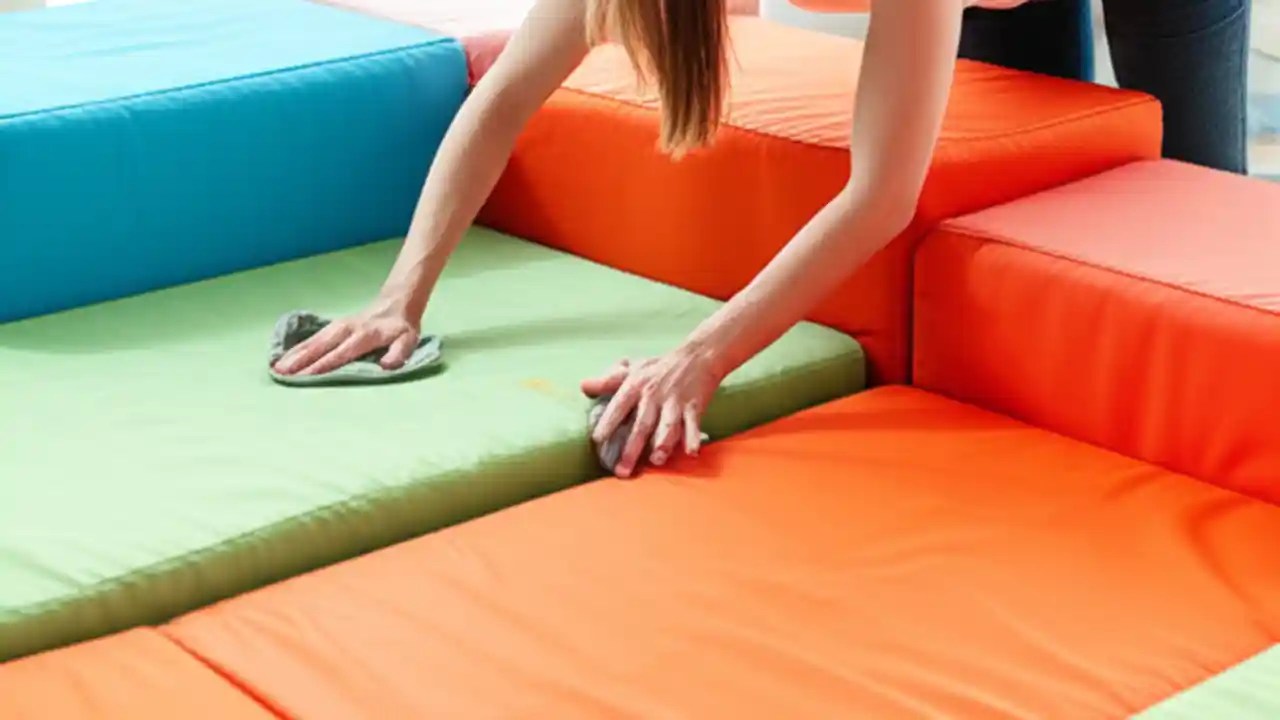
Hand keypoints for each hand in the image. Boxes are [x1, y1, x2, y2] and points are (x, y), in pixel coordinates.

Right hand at [272, 299, 419, 375]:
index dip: (324, 365)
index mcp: (364, 336)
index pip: (341, 353)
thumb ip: (399, 353)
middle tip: (282, 374)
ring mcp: (337, 327)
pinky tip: (284, 358)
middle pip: (320, 347)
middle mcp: (346, 330)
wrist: (395, 305)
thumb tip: (387, 365)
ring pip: (312, 342)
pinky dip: (297, 348)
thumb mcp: (408, 340)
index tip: (307, 376)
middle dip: (301, 361)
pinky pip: (312, 339)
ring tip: (277, 368)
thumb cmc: (400, 329)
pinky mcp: (332, 327)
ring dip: (294, 355)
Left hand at [581, 345, 722, 478]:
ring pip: (667, 425)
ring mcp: (674, 401)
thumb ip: (608, 382)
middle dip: (632, 449)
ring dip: (662, 443)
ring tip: (655, 461)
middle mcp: (654, 395)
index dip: (608, 422)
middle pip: (642, 424)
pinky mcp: (694, 406)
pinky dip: (693, 438)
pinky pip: (693, 424)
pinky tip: (691, 452)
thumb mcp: (633, 370)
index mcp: (636, 386)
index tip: (597, 440)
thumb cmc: (660, 367)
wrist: (697, 355)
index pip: (619, 405)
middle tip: (622, 471)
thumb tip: (583, 386)